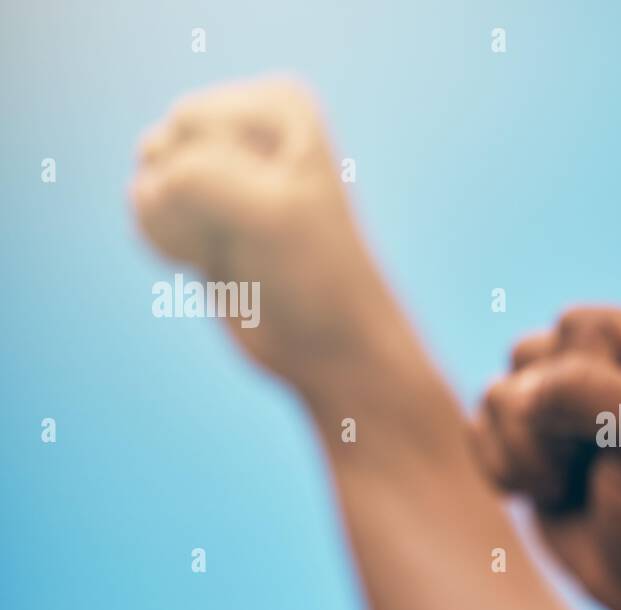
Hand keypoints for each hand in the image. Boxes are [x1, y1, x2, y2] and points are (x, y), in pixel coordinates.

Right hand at [130, 76, 398, 390]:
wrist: (327, 342)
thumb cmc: (312, 275)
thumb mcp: (269, 214)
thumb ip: (196, 178)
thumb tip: (144, 188)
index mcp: (280, 106)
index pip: (191, 121)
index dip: (219, 179)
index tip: (273, 214)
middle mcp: (248, 126)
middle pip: (162, 146)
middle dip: (192, 203)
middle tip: (251, 237)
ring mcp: (218, 167)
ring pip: (146, 180)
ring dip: (180, 228)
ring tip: (235, 248)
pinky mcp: (197, 209)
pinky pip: (142, 211)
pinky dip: (169, 243)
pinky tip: (213, 259)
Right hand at [471, 307, 620, 609]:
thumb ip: (589, 391)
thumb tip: (517, 391)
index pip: (579, 325)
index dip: (580, 383)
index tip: (617, 439)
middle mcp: (613, 358)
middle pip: (531, 353)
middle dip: (546, 422)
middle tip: (589, 466)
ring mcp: (568, 397)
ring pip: (499, 391)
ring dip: (521, 449)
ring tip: (561, 485)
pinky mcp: (530, 436)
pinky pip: (478, 423)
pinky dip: (499, 464)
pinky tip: (541, 494)